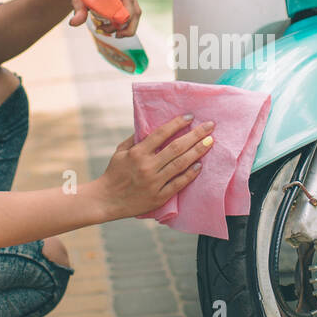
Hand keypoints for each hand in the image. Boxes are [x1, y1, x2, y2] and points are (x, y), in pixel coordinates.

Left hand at [67, 0, 141, 36]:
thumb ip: (78, 9)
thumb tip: (74, 23)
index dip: (126, 16)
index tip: (115, 26)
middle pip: (135, 9)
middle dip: (128, 27)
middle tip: (116, 35)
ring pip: (135, 13)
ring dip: (127, 27)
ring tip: (110, 32)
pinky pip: (132, 13)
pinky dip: (125, 24)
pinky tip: (113, 28)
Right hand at [92, 115, 214, 218]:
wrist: (107, 200)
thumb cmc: (114, 173)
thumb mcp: (120, 151)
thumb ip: (136, 139)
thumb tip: (151, 126)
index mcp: (138, 153)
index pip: (161, 134)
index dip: (177, 123)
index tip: (190, 117)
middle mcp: (147, 166)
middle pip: (176, 147)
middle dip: (195, 135)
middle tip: (210, 126)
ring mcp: (154, 182)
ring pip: (180, 164)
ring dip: (197, 152)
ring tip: (210, 142)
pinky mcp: (159, 196)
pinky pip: (178, 184)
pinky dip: (190, 174)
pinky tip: (200, 165)